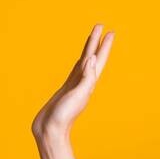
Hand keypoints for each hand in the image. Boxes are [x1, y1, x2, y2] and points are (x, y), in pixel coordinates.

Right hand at [31, 23, 113, 142]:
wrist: (50, 131)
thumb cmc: (64, 117)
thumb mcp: (77, 96)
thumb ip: (86, 78)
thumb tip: (92, 58)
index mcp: (88, 84)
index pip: (98, 60)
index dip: (103, 46)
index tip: (109, 32)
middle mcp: (83, 83)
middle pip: (92, 58)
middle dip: (97, 43)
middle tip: (100, 26)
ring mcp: (74, 86)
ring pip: (83, 63)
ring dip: (88, 50)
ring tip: (92, 38)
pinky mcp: (65, 90)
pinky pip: (74, 71)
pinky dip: (78, 63)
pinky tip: (80, 61)